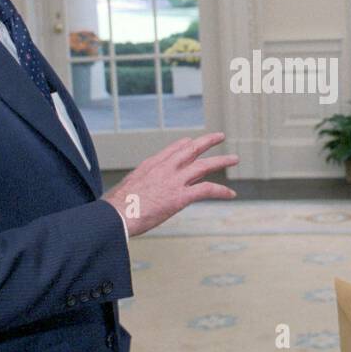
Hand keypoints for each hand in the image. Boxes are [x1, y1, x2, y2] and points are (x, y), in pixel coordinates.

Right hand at [103, 132, 237, 236]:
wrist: (116, 215)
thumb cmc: (116, 208)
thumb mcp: (124, 189)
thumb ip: (136, 187)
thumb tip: (130, 195)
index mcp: (150, 165)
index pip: (172, 149)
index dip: (185, 144)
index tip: (192, 141)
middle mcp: (165, 168)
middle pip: (191, 149)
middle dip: (207, 141)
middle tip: (220, 136)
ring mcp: (174, 181)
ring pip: (204, 165)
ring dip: (221, 160)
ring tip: (234, 159)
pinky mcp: (181, 196)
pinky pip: (207, 190)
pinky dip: (221, 190)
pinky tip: (231, 193)